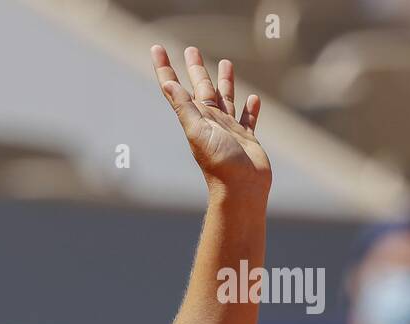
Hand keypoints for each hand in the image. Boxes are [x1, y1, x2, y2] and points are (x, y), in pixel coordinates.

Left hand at [152, 45, 271, 197]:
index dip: (165, 68)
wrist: (241, 189)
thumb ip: (184, 107)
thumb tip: (167, 83)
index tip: (156, 49)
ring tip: (225, 63)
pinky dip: (250, 108)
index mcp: (196, 118)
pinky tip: (253, 99)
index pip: (176, 88)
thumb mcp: (197, 131)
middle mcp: (210, 121)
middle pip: (202, 88)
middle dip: (196, 69)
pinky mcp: (247, 139)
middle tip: (191, 50)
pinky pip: (248, 119)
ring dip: (225, 82)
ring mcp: (229, 130)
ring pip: (226, 99)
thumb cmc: (219, 162)